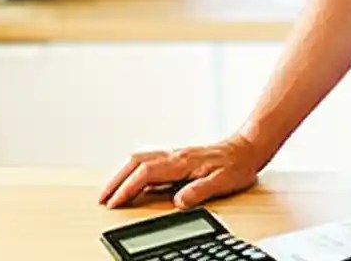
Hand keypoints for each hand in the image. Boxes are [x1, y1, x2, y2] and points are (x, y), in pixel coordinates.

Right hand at [98, 134, 267, 209]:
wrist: (247, 147)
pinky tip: (133, 181)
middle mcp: (175, 156)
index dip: (128, 188)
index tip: (115, 202)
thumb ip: (200, 191)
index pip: (146, 173)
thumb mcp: (223, 182)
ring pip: (139, 160)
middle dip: (116, 181)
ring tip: (111, 192)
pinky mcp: (177, 158)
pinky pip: (148, 161)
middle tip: (103, 199)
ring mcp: (175, 155)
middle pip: (135, 163)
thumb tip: (178, 201)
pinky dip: (133, 171)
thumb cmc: (237, 164)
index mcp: (182, 162)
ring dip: (122, 174)